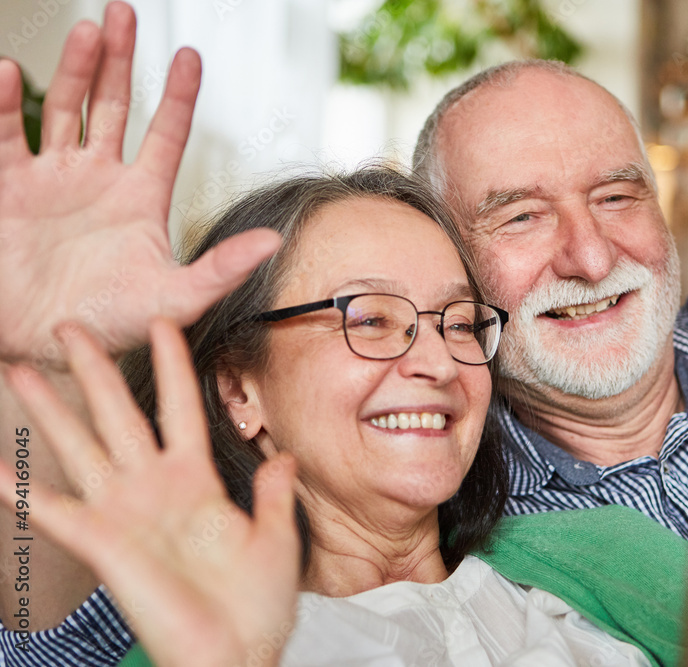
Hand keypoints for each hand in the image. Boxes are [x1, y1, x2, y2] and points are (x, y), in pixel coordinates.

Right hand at [0, 2, 279, 366]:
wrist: (43, 342)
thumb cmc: (110, 324)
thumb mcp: (175, 296)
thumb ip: (222, 268)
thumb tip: (275, 243)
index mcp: (141, 197)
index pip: (165, 134)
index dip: (177, 95)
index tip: (190, 55)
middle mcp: (99, 179)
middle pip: (112, 105)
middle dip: (119, 60)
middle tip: (123, 13)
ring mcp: (53, 178)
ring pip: (66, 109)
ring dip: (75, 68)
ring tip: (88, 30)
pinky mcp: (9, 187)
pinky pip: (6, 135)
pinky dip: (5, 105)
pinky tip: (8, 72)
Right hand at [0, 320, 299, 666]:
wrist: (235, 656)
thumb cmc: (255, 605)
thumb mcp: (276, 537)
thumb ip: (272, 494)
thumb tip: (283, 456)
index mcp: (197, 481)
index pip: (181, 408)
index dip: (172, 365)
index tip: (163, 325)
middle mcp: (154, 489)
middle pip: (119, 415)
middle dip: (95, 371)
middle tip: (72, 327)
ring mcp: (125, 514)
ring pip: (82, 447)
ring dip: (51, 410)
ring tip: (20, 371)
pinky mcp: (104, 545)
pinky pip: (56, 512)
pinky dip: (23, 490)